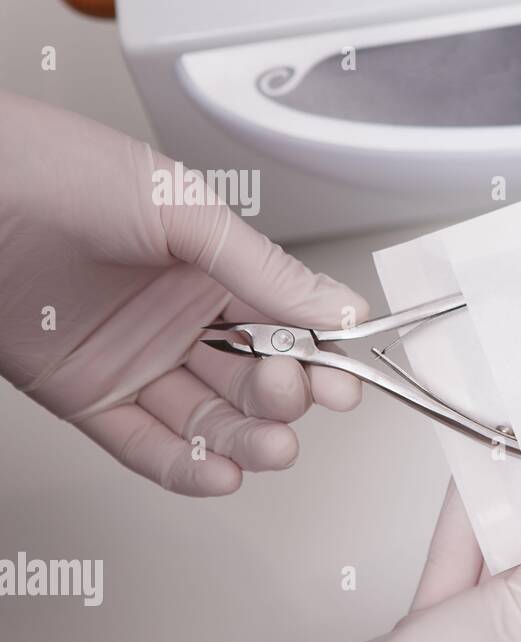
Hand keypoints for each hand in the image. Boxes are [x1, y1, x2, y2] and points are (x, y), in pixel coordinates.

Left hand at [0, 92, 369, 495]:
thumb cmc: (56, 169)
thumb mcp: (182, 210)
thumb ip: (264, 270)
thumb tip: (339, 308)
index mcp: (216, 268)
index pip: (288, 327)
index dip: (320, 359)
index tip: (343, 384)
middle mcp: (181, 318)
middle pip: (255, 380)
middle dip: (284, 400)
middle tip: (290, 397)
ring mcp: (138, 360)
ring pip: (210, 419)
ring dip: (247, 440)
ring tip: (270, 449)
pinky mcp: (88, 396)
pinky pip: (146, 445)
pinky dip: (184, 466)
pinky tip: (219, 473)